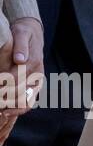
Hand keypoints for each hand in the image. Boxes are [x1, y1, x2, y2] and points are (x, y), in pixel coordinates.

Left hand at [0, 17, 42, 145]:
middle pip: (22, 92)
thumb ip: (21, 46)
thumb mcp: (22, 33)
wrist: (32, 32)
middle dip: (7, 100)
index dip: (3, 88)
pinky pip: (29, 99)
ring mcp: (36, 79)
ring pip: (27, 100)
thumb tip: (20, 60)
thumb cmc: (24, 32)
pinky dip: (19, 107)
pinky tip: (7, 111)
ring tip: (3, 112)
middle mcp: (36, 72)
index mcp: (34, 61)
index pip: (17, 78)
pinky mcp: (33, 83)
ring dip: (14, 108)